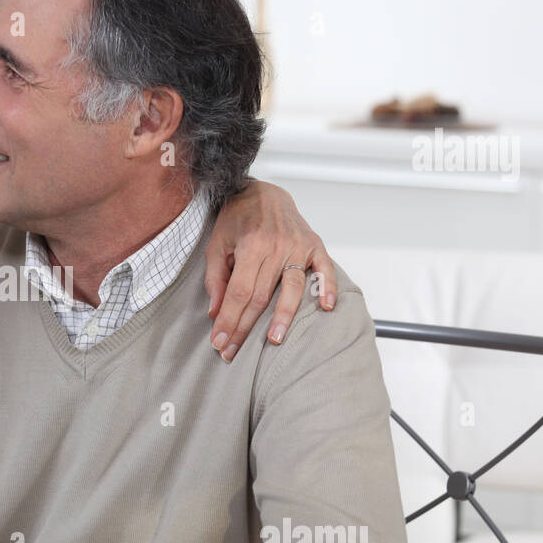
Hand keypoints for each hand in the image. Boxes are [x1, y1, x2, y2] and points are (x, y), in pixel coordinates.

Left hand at [204, 179, 337, 360]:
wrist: (262, 191)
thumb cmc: (238, 218)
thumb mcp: (217, 243)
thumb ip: (215, 277)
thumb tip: (215, 311)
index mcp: (250, 245)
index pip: (238, 292)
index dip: (228, 320)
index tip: (220, 342)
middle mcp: (276, 246)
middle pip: (260, 296)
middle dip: (245, 327)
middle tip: (234, 351)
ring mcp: (298, 246)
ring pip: (291, 288)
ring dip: (283, 316)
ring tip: (274, 340)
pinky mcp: (314, 245)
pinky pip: (324, 269)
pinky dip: (328, 287)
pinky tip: (327, 307)